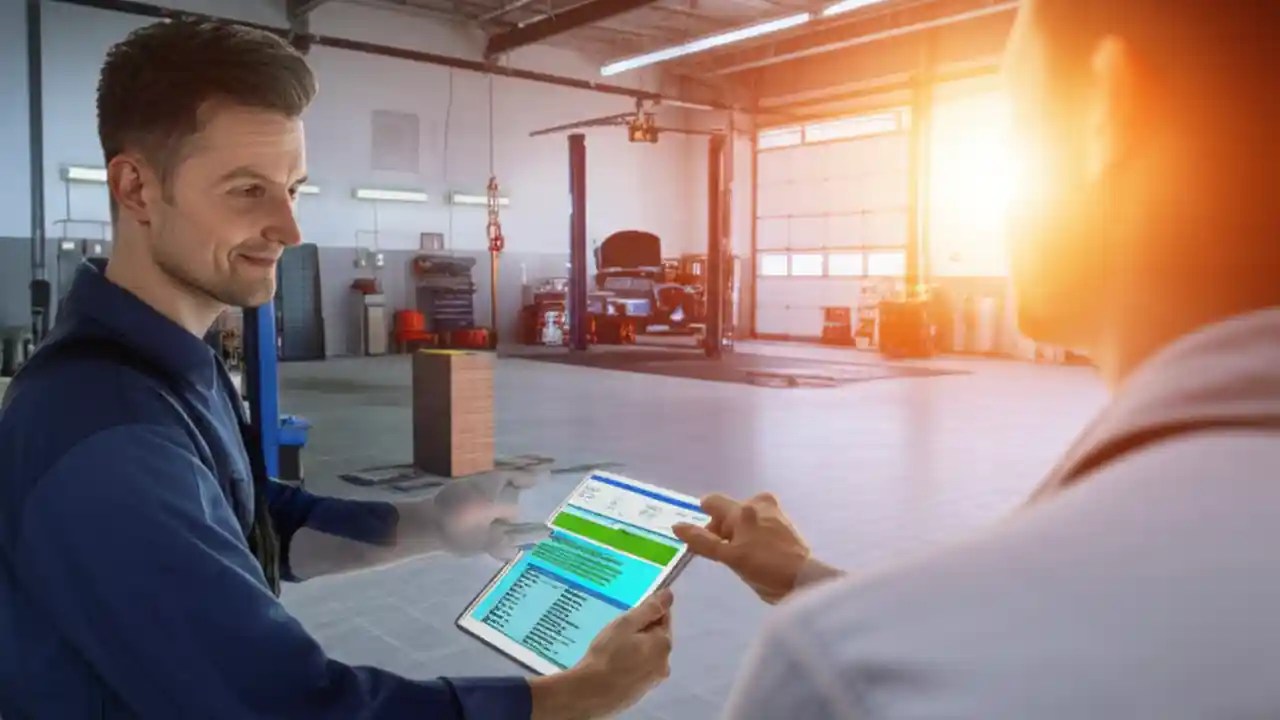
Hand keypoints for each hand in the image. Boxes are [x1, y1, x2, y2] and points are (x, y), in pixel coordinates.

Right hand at [531, 590, 673, 719]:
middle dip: (641, 630)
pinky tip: (612, 663)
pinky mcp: (640, 692)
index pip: (664, 616)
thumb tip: (668, 595)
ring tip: (612, 647)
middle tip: (617, 630)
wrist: (589, 694)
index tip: (630, 612)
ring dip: (636, 647)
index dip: (648, 610)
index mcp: (664, 643)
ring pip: (648, 654)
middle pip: (656, 636)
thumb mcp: (625, 624)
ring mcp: (653, 680)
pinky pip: (639, 669)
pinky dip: (630, 663)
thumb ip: (648, 609)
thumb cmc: (607, 655)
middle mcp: (664, 663)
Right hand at [672, 493, 810, 603]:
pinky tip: (758, 554)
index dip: (705, 519)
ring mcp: (774, 513)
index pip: (713, 502)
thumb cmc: (764, 568)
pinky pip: (759, 524)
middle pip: (728, 512)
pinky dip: (753, 535)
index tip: (707, 539)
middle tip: (727, 554)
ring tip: (744, 556)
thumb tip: (677, 526)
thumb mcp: (729, 557)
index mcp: (744, 508)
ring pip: (744, 518)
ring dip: (739, 533)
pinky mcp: (784, 524)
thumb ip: (702, 541)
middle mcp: (759, 503)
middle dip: (723, 530)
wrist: (803, 580)